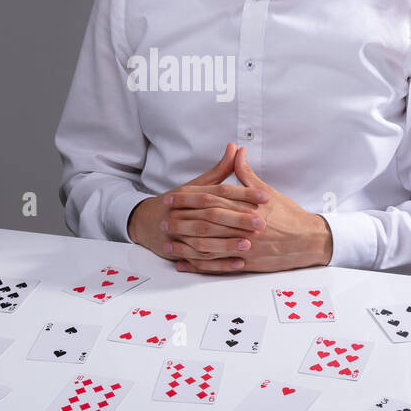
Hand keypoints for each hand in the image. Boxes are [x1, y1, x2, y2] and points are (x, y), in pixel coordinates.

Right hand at [127, 142, 268, 269]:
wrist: (145, 221)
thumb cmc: (176, 202)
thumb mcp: (196, 185)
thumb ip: (219, 170)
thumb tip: (235, 147)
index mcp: (189, 193)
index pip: (219, 191)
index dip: (243, 194)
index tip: (265, 197)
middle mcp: (182, 212)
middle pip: (212, 215)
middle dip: (237, 219)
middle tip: (261, 222)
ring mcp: (177, 233)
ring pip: (204, 239)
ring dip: (227, 243)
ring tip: (249, 244)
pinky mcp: (177, 251)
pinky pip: (199, 259)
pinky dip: (219, 263)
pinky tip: (237, 263)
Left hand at [171, 145, 332, 273]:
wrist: (310, 240)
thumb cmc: (289, 215)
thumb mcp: (268, 192)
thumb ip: (247, 175)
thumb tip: (236, 151)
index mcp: (247, 207)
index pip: (212, 200)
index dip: (190, 198)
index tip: (172, 197)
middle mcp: (244, 228)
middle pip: (206, 224)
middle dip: (182, 221)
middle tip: (162, 219)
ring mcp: (245, 248)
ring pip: (209, 247)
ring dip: (186, 245)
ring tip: (166, 243)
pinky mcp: (247, 264)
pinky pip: (218, 266)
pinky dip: (199, 266)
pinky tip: (183, 264)